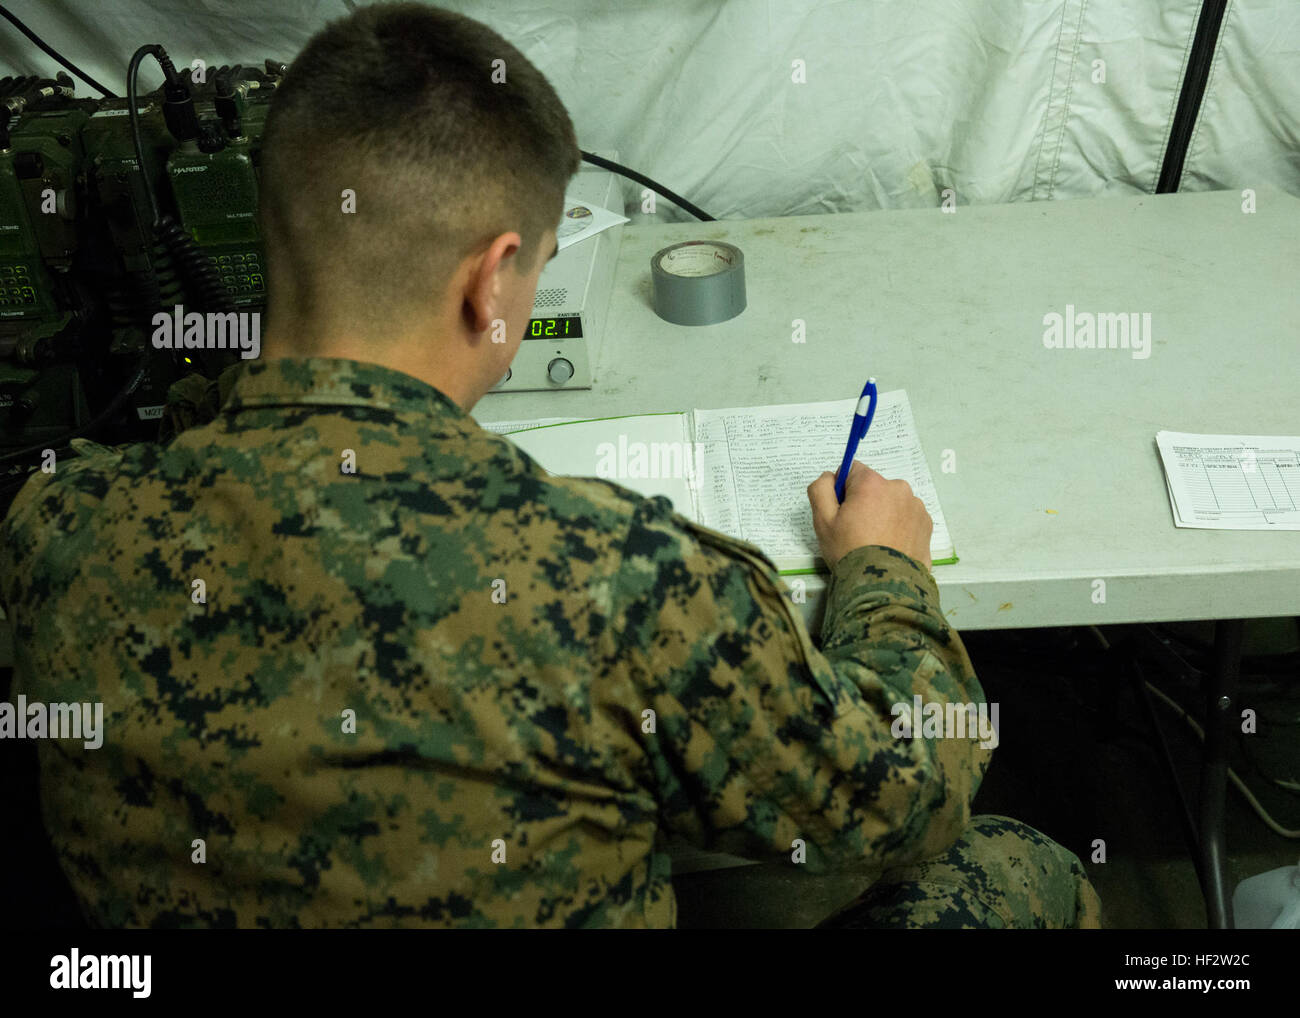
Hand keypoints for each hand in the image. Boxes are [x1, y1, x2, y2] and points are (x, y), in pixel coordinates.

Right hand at [807, 461, 932, 569]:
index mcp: (872, 483)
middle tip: (856, 531)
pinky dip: (898, 526)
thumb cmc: (850, 551)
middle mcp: (898, 488)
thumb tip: (828, 477)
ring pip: (891, 502)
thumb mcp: (823, 521)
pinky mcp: (926, 524)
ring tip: (875, 541)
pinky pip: (906, 517)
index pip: (851, 470)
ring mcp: (915, 506)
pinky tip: (889, 545)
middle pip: (873, 487)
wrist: (883, 585)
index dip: (842, 491)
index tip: (842, 512)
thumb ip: (820, 489)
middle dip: (864, 502)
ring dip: (882, 514)